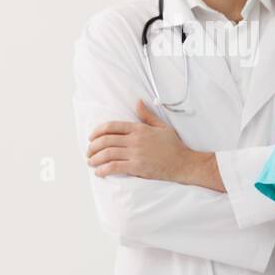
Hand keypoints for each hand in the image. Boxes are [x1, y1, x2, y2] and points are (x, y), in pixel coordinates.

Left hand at [86, 99, 217, 187]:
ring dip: (95, 159)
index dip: (97, 132)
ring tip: (91, 162)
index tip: (91, 137)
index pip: (111, 127)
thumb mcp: (162, 127)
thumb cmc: (174, 146)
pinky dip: (103, 169)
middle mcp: (135, 140)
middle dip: (92, 147)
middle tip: (89, 152)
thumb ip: (147, 115)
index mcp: (139, 129)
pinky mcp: (137, 167)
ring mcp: (136, 154)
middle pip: (105, 141)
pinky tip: (100, 172)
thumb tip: (138, 103)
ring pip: (107, 154)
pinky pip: (114, 167)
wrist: (184, 163)